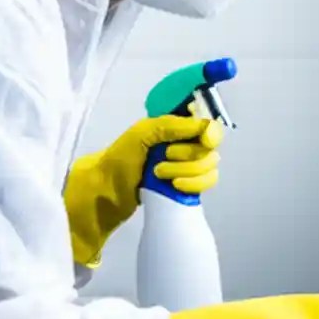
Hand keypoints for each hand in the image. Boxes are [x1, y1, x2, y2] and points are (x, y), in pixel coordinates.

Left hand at [65, 115, 223, 267]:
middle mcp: (185, 144)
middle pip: (210, 150)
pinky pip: (206, 184)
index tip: (205, 140)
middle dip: (187, 157)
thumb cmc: (120, 159)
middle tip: (161, 159)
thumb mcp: (142, 133)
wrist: (107, 193)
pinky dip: (194, 185)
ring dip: (187, 173)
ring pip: (210, 168)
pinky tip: (175, 187)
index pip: (209, 125)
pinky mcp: (188, 186)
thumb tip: (208, 128)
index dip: (211, 133)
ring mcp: (188, 167)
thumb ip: (173, 125)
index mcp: (176, 127)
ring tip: (160, 176)